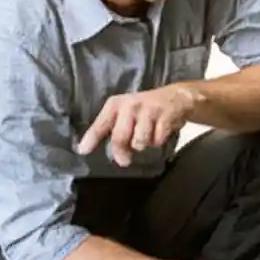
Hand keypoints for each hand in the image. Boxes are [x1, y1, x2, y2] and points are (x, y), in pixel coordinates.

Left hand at [76, 85, 197, 165]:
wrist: (176, 97)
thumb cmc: (145, 109)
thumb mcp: (126, 112)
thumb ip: (114, 128)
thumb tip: (101, 150)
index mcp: (116, 105)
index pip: (101, 124)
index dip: (91, 139)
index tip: (82, 151)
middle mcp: (130, 105)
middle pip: (120, 137)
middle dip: (121, 153)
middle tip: (124, 161)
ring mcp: (148, 110)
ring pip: (139, 142)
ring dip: (144, 145)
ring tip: (147, 137)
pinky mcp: (164, 117)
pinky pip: (157, 140)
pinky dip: (158, 141)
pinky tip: (160, 132)